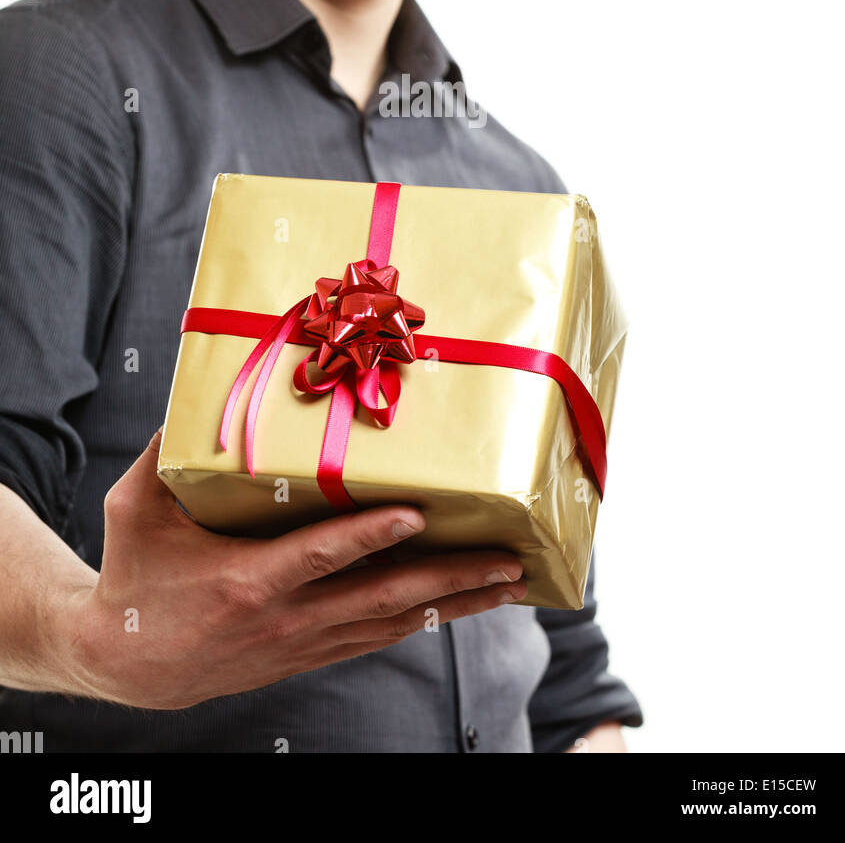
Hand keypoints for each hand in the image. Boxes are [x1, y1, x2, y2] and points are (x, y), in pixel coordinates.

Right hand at [61, 430, 526, 708]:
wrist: (127, 664)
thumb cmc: (135, 578)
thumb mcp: (136, 510)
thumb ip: (165, 452)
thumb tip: (196, 389)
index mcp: (246, 581)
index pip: (321, 556)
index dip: (370, 537)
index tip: (419, 517)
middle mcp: (285, 619)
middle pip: (382, 598)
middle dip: (450, 578)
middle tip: (508, 561)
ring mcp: (302, 643)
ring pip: (392, 622)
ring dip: (454, 603)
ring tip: (508, 582)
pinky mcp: (307, 654)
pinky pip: (376, 636)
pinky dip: (421, 619)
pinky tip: (458, 604)